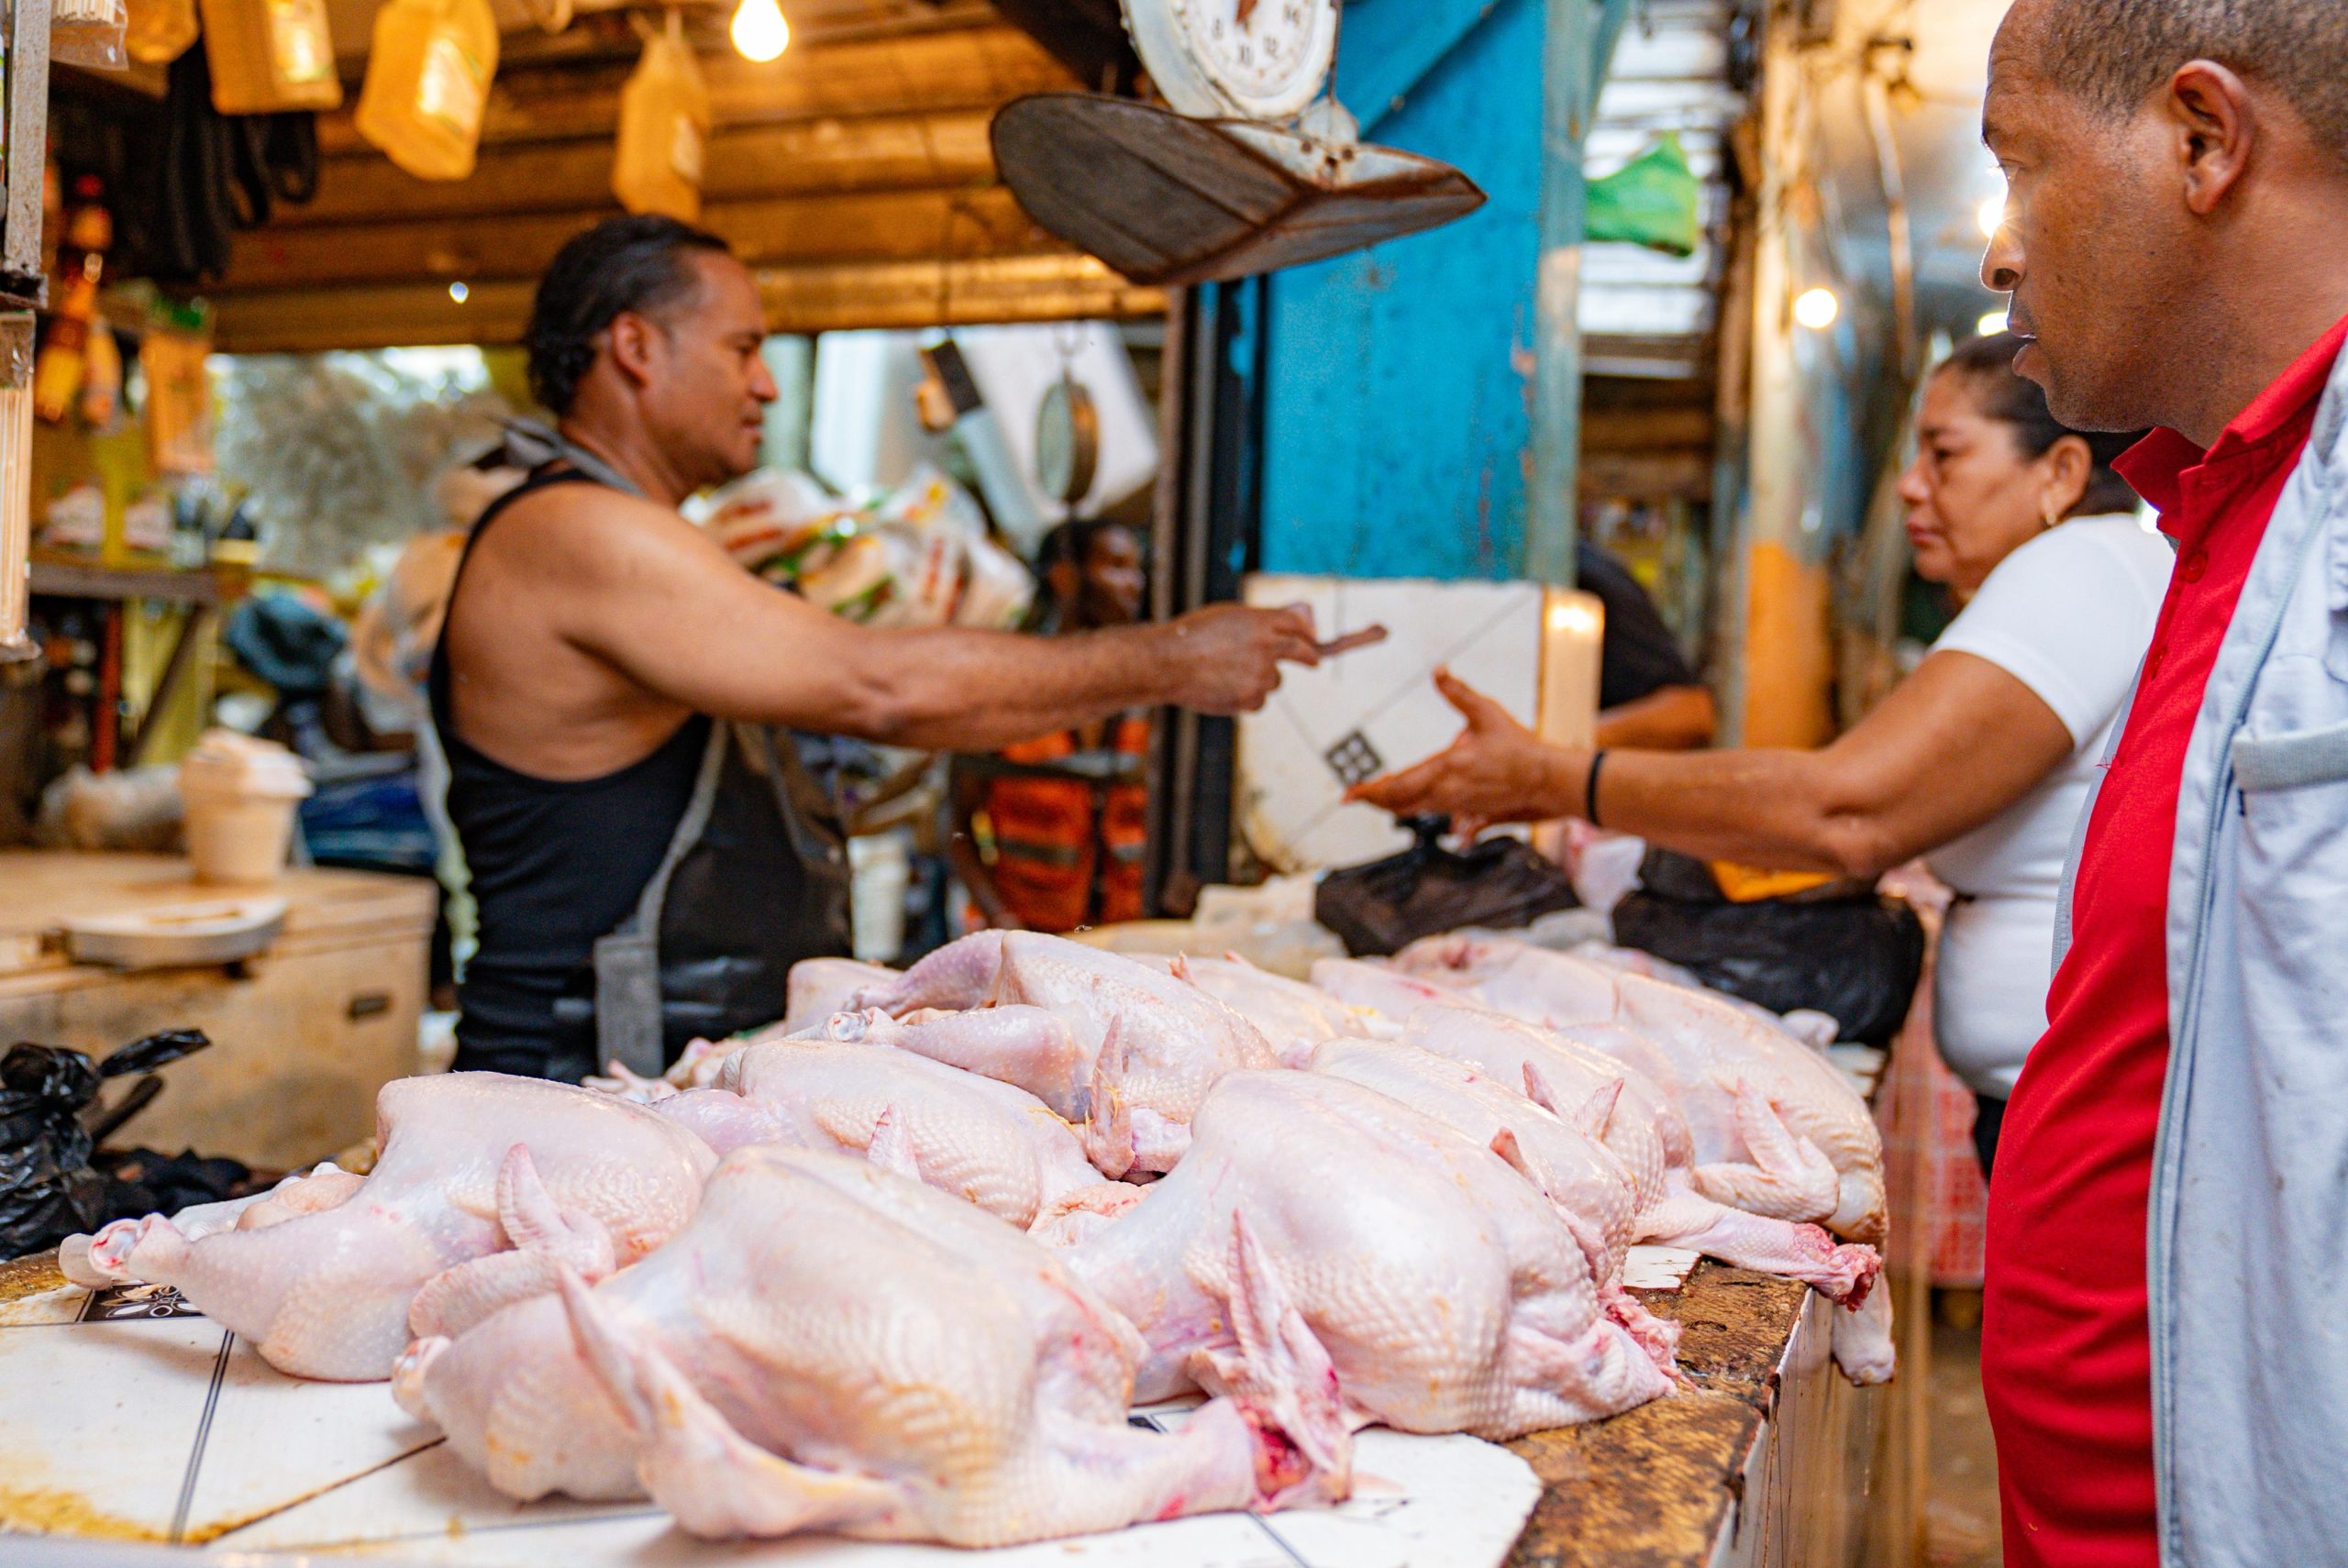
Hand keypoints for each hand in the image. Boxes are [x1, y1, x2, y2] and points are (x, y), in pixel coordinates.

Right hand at [1157, 604, 1386, 714]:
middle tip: (1313, 661)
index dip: (1306, 632)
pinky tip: (1220, 689)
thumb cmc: (1192, 637)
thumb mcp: (1229, 617)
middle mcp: (1267, 646)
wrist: (1167, 664)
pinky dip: (1245, 698)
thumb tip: (1302, 615)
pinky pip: (1259, 701)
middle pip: (1303, 651)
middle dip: (1310, 657)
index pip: (1297, 624)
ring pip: (1275, 681)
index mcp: (1260, 621)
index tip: (1311, 639)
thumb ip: (1263, 620)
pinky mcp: (1252, 698)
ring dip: (1260, 680)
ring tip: (1226, 674)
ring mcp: (1261, 674)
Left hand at [1346, 669, 1577, 834]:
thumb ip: (1458, 692)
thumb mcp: (1487, 713)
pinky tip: (1414, 806)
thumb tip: (1438, 670)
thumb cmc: (1519, 747)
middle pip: (1399, 803)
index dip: (1369, 792)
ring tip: (1379, 797)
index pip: (1396, 785)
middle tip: (1356, 797)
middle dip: (1376, 799)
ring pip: (1416, 809)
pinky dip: (1419, 808)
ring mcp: (1458, 806)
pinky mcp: (1470, 812)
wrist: (1549, 782)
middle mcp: (1446, 793)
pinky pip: (1437, 813)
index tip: (1348, 796)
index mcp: (1445, 768)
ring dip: (1394, 804)